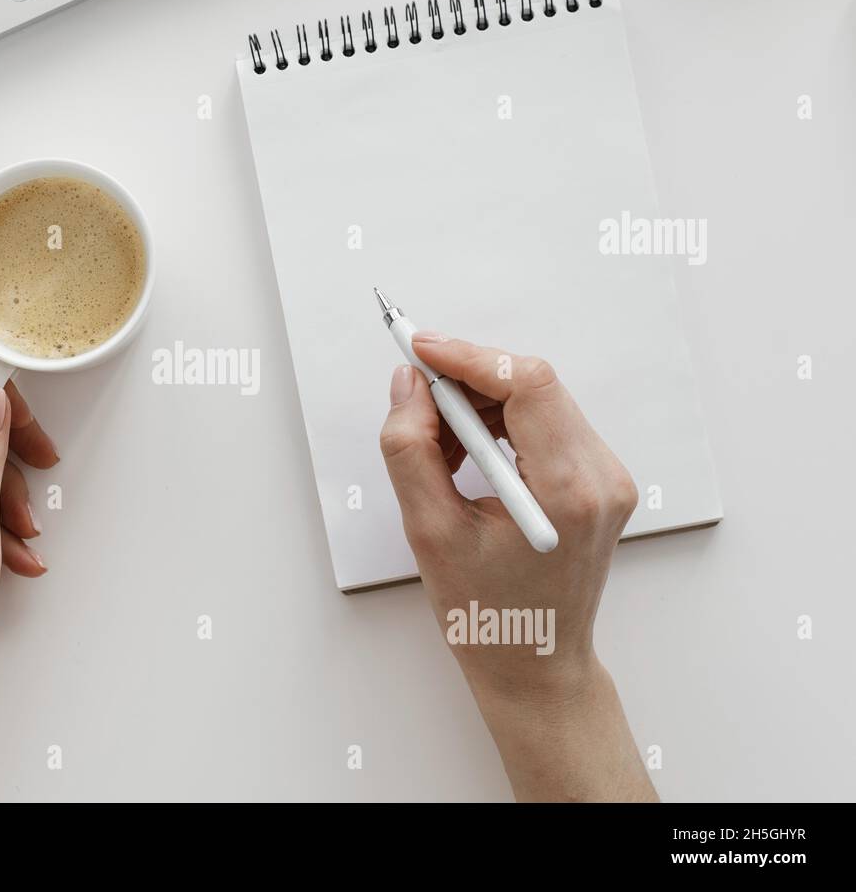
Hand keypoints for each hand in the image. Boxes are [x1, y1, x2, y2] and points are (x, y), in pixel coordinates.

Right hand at [380, 334, 655, 800]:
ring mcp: (607, 478)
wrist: (536, 665)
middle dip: (468, 380)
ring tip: (437, 446)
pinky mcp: (598, 481)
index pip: (527, 385)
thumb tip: (408, 387)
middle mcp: (601, 477)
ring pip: (538, 400)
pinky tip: (465, 459)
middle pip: (534, 385)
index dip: (468, 358)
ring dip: (480, 405)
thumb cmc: (489, 615)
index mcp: (568, 492)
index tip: (420, 350)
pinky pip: (545, 425)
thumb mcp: (430, 532)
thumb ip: (412, 450)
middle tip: (415, 396)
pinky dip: (500, 426)